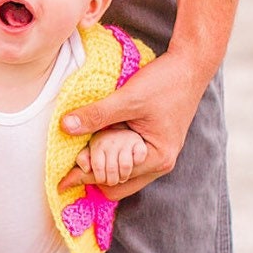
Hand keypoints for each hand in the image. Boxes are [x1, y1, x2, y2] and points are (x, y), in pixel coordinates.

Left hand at [58, 50, 204, 199]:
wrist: (190, 67)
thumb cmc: (165, 82)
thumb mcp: (128, 98)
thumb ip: (97, 114)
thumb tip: (66, 126)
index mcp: (156, 158)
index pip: (112, 179)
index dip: (86, 175)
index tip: (63, 178)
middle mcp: (160, 163)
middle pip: (117, 186)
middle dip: (95, 175)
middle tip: (74, 159)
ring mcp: (158, 155)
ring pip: (123, 176)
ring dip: (104, 166)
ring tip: (85, 150)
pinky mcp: (154, 146)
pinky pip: (128, 162)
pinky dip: (113, 156)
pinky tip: (100, 141)